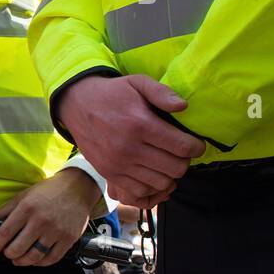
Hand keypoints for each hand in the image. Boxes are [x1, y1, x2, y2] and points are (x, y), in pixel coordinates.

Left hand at [0, 169, 101, 265]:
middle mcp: (41, 221)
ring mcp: (56, 231)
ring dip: (23, 261)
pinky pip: (52, 258)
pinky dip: (41, 263)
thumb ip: (3, 210)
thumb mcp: (23, 196)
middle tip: (7, 253)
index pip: (6, 231)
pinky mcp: (68, 239)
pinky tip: (35, 260)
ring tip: (18, 259)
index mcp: (27, 208)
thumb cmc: (48, 191)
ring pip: (34, 256)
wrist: (78, 188)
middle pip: (18, 247)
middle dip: (9, 254)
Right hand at [56, 74, 205, 207]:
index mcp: (140, 124)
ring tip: (167, 162)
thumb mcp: (137, 82)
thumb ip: (162, 92)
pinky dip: (151, 185)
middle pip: (175, 168)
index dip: (197, 147)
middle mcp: (129, 148)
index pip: (182, 147)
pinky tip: (152, 172)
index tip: (196, 144)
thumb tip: (183, 106)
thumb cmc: (112, 94)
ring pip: (161, 182)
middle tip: (181, 153)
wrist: (76, 105)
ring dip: (169, 174)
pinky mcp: (109, 173)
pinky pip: (140, 191)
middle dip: (185, 161)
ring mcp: (118, 164)